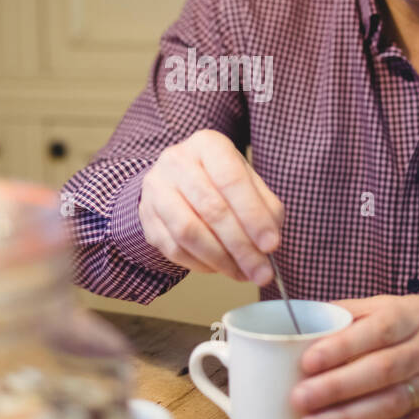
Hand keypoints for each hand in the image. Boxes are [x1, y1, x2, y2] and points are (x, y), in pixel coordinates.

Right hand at [138, 129, 284, 283]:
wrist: (176, 180)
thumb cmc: (219, 181)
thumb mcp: (247, 181)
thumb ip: (265, 207)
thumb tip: (269, 242)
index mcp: (207, 144)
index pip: (232, 180)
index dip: (254, 215)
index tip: (272, 245)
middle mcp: (177, 161)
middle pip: (211, 209)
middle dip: (241, 246)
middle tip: (261, 271)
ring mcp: (157, 190)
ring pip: (189, 232)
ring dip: (221, 260)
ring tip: (242, 273)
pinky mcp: (147, 218)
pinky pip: (174, 249)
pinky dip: (201, 264)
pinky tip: (220, 267)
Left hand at [289, 295, 418, 418]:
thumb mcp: (393, 306)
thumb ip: (352, 312)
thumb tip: (304, 319)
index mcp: (411, 317)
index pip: (376, 331)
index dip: (342, 348)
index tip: (308, 361)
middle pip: (381, 371)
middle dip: (337, 387)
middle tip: (299, 398)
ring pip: (391, 405)